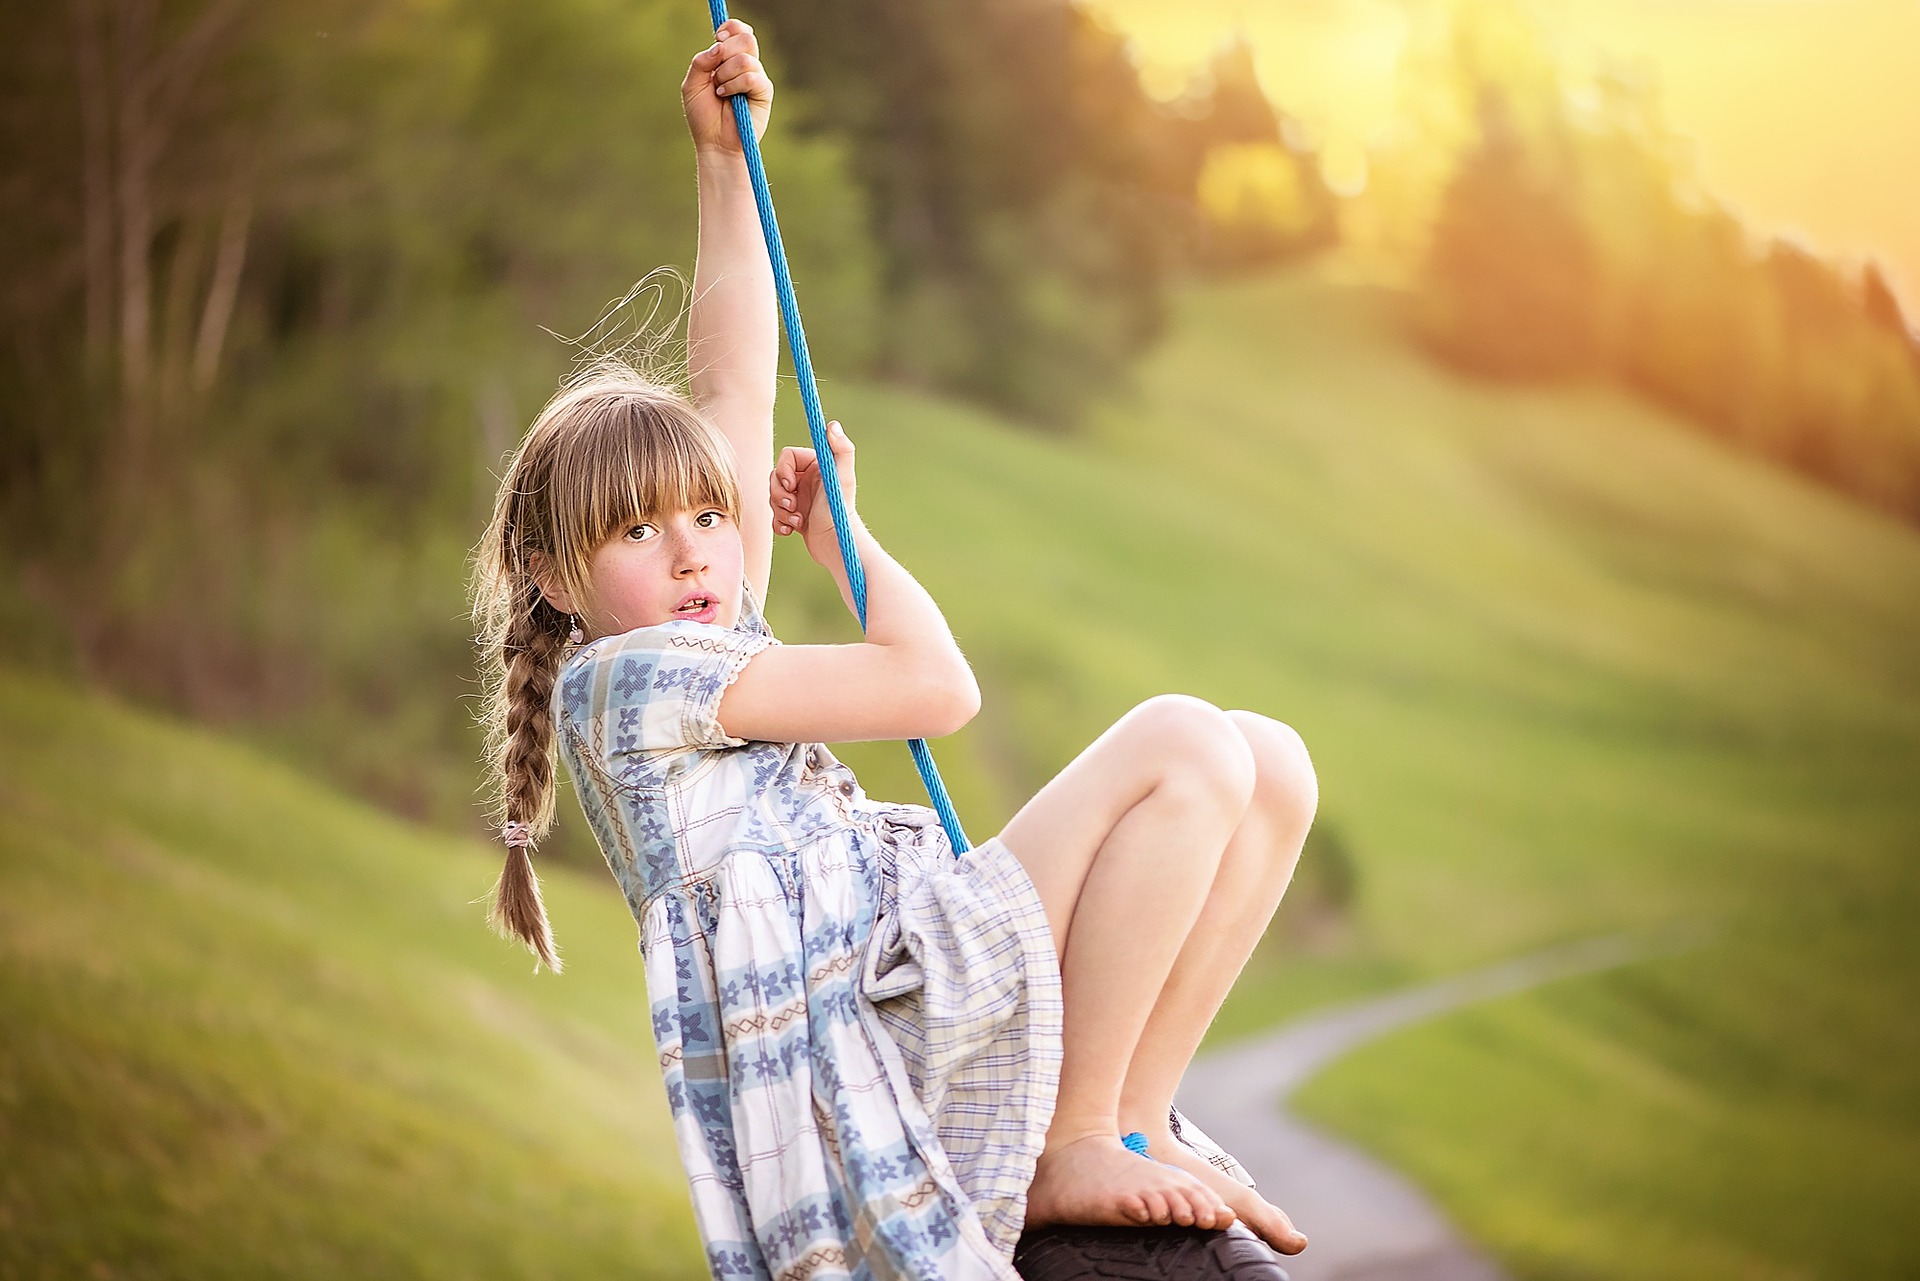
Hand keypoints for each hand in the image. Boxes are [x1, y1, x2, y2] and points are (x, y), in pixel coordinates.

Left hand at [682, 19, 771, 154]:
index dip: (730, 28)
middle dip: (726, 51)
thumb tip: (718, 46)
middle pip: (746, 38)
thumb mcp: (692, 84)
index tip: (718, 38)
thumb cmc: (703, 116)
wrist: (714, 143)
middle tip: (715, 72)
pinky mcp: (764, 92)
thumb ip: (701, 62)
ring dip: (726, 74)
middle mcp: (746, 66)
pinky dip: (734, 85)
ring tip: (719, 90)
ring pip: (746, 58)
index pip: (739, 31)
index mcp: (730, 59)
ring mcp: (756, 78)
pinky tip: (727, 96)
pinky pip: (751, 77)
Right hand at [771, 421, 858, 566]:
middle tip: (792, 506)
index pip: (787, 456)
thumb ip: (841, 449)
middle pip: (775, 476)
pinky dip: (779, 523)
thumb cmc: (840, 511)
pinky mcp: (795, 517)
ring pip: (773, 496)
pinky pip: (775, 515)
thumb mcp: (842, 478)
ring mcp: (801, 499)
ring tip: (796, 521)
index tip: (791, 485)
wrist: (836, 546)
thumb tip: (832, 424)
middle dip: (779, 493)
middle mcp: (808, 480)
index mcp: (817, 466)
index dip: (784, 470)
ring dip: (780, 510)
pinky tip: (791, 531)